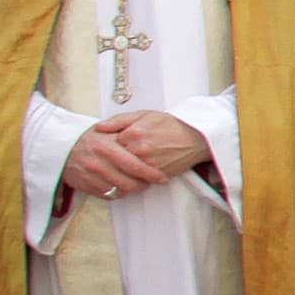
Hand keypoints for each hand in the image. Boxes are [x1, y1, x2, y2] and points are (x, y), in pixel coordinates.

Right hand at [62, 123, 168, 199]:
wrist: (59, 146)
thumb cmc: (88, 137)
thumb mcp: (106, 129)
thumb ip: (126, 133)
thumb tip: (146, 140)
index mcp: (107, 148)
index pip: (135, 165)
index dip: (151, 174)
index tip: (162, 177)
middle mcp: (98, 164)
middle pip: (129, 182)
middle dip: (144, 184)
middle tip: (151, 182)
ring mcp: (91, 177)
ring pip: (120, 191)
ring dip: (132, 189)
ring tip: (138, 183)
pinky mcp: (86, 186)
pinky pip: (108, 195)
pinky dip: (118, 193)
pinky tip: (122, 185)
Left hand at [97, 110, 211, 178]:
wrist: (196, 137)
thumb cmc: (170, 124)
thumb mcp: (144, 115)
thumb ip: (118, 120)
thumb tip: (98, 128)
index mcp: (133, 133)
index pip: (110, 144)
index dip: (112, 145)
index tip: (116, 145)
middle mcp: (139, 149)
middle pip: (117, 159)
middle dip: (117, 158)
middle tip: (126, 154)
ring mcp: (148, 163)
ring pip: (127, 171)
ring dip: (126, 169)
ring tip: (135, 162)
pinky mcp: (157, 174)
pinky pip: (140, 179)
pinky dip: (138, 176)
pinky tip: (142, 169)